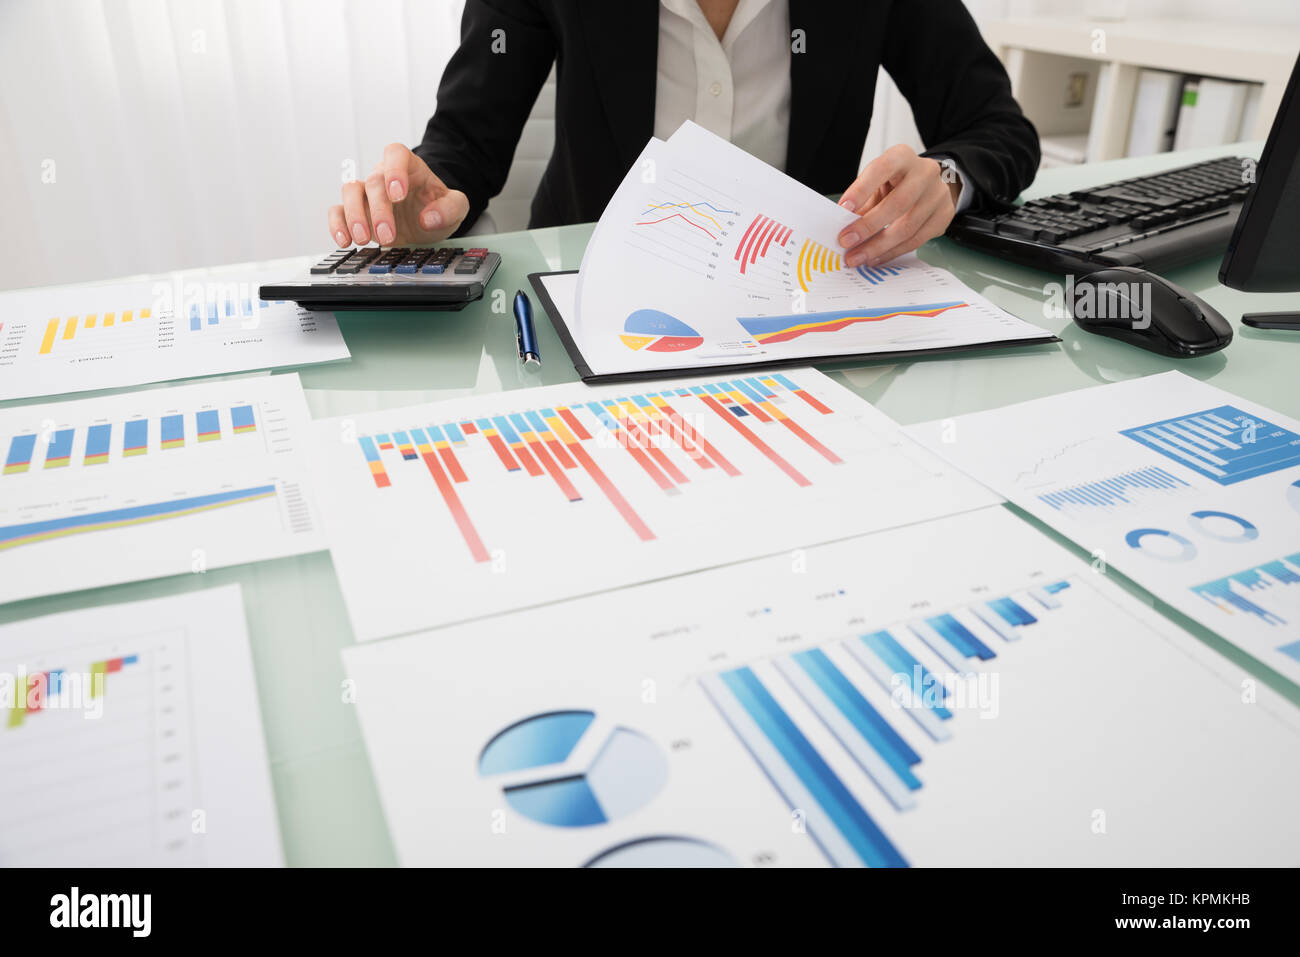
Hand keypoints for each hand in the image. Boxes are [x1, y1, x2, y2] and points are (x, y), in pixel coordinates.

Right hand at [328, 143, 468, 246]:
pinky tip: (345, 240)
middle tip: (387, 235)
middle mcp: (384, 175)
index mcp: (409, 166)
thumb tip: (429, 218)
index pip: (395, 154)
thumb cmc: (437, 208)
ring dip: (354, 216)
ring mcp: (367, 192)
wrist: (426, 221)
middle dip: (379, 210)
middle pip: (374, 182)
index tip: (398, 194)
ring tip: (364, 239)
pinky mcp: (356, 210)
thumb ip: (450, 209)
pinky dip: (337, 224)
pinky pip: (337, 210)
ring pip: (350, 191)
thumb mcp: (456, 207)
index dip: (394, 171)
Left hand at [836, 145, 960, 267]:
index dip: (862, 189)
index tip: (843, 208)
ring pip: (908, 227)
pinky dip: (892, 252)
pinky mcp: (944, 215)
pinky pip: (916, 240)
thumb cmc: (896, 182)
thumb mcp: (877, 183)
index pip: (882, 169)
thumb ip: (861, 200)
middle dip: (868, 226)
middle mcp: (925, 172)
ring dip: (878, 247)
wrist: (928, 184)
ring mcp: (938, 195)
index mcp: (902, 157)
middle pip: (898, 203)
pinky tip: (875, 258)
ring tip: (857, 257)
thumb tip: (842, 226)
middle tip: (846, 242)